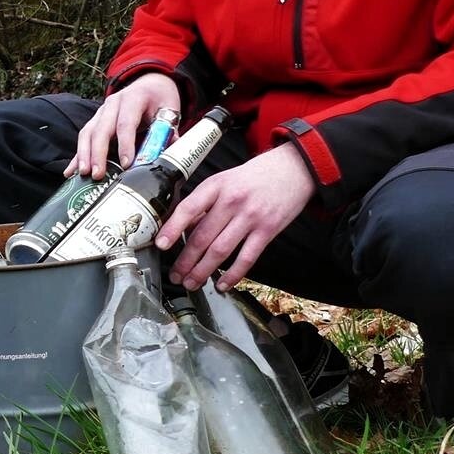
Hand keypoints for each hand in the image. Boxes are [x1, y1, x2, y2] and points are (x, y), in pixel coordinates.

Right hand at [71, 73, 179, 178]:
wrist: (150, 84)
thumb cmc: (159, 99)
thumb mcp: (170, 109)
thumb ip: (168, 130)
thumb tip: (169, 151)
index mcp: (133, 98)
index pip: (126, 122)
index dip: (126, 143)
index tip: (127, 164)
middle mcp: (113, 103)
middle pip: (101, 129)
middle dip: (98, 153)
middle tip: (98, 174)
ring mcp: (101, 112)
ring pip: (87, 133)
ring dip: (84, 154)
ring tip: (83, 174)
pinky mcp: (95, 122)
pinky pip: (84, 139)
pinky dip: (78, 155)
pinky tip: (71, 172)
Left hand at [154, 145, 314, 290]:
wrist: (293, 169)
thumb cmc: (254, 176)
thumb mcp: (224, 180)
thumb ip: (205, 202)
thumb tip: (184, 228)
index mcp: (216, 186)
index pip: (188, 209)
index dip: (172, 228)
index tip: (160, 245)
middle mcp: (232, 201)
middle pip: (202, 236)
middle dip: (185, 260)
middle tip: (175, 275)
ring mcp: (250, 217)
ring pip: (220, 250)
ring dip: (202, 271)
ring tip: (191, 283)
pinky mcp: (268, 230)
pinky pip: (247, 258)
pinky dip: (232, 275)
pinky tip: (222, 284)